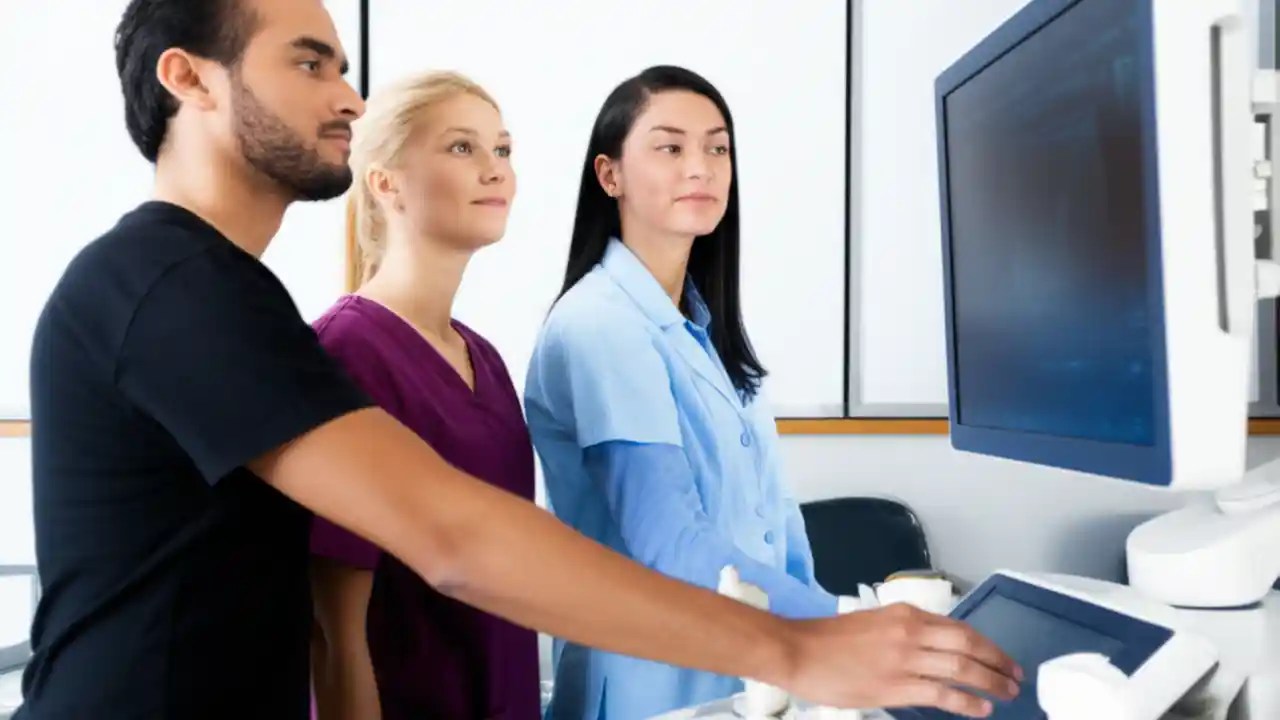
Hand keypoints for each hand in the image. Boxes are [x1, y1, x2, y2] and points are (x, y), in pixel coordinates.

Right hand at [778, 603, 1021, 716]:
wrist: (799, 651)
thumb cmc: (828, 639)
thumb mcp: (873, 623)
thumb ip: (904, 632)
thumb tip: (932, 650)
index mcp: (905, 614)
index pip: (959, 628)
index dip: (987, 645)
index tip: (1002, 657)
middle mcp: (910, 632)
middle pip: (968, 645)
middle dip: (997, 662)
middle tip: (1015, 676)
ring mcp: (904, 659)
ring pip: (961, 669)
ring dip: (990, 682)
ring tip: (1007, 693)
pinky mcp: (896, 686)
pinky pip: (942, 694)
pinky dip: (967, 702)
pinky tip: (982, 710)